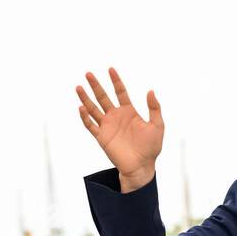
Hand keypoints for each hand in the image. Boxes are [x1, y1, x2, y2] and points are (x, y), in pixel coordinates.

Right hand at [76, 67, 163, 187]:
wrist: (141, 166)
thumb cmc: (151, 148)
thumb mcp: (157, 126)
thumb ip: (154, 108)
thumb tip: (150, 91)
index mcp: (129, 112)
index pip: (120, 92)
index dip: (115, 81)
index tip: (110, 69)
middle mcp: (116, 116)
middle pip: (103, 97)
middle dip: (96, 86)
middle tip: (88, 74)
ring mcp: (107, 126)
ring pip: (93, 109)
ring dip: (85, 98)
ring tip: (79, 87)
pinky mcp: (102, 137)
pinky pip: (90, 125)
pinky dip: (85, 117)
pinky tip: (81, 108)